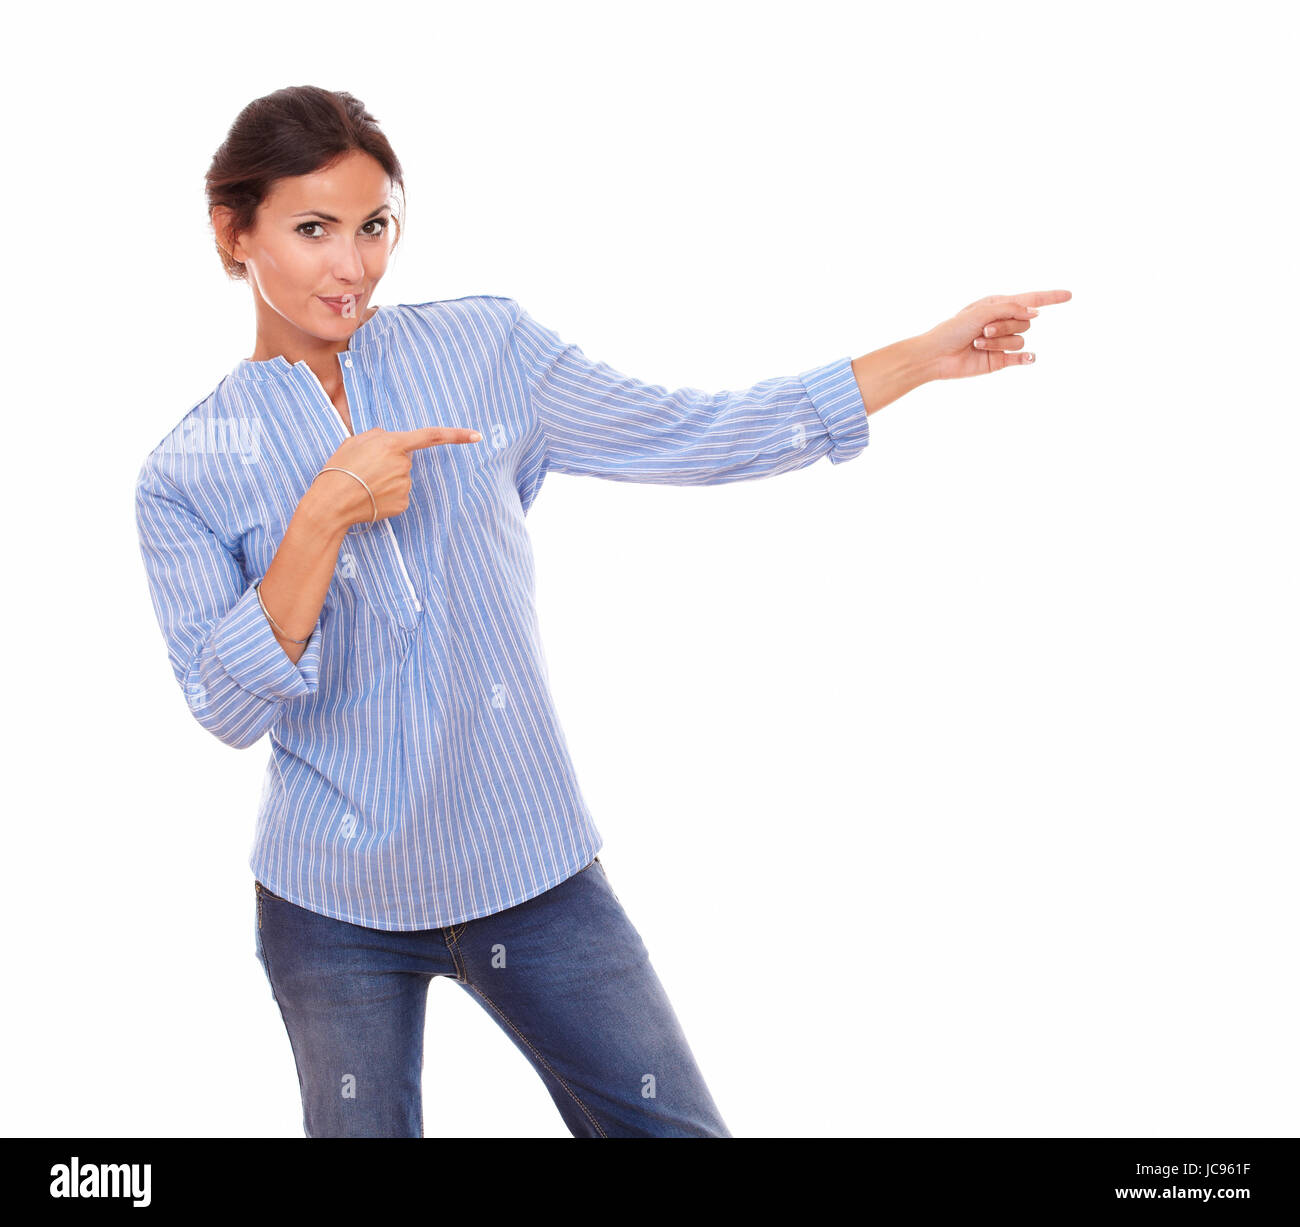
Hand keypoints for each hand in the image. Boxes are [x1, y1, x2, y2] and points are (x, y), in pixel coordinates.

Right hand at [312, 425, 481, 527]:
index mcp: (393, 444)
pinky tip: (371, 496)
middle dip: (389, 460)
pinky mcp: (403, 504)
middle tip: (365, 467)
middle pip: (405, 458)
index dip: (456, 435)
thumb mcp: (354, 440)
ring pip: (401, 477)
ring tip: (364, 482)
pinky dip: (386, 495)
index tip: (477, 435)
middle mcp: (404, 465)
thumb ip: (379, 435)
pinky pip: (399, 495)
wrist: (331, 503)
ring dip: (386, 478)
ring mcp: (405, 486)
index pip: (431, 436)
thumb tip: (392, 440)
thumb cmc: (340, 469)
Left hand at [923, 290, 1071, 380]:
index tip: (1069, 295)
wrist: (936, 355)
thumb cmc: (953, 329)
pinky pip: (1020, 357)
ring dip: (999, 341)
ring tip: (978, 343)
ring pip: (1019, 339)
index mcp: (999, 305)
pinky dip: (1025, 358)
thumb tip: (1035, 312)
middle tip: (981, 330)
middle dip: (1004, 325)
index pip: (1031, 299)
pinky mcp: (999, 360)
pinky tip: (1030, 358)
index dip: (1050, 297)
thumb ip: (1010, 308)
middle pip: (1025, 321)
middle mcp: (1003, 321)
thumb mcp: (981, 311)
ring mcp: (1002, 342)